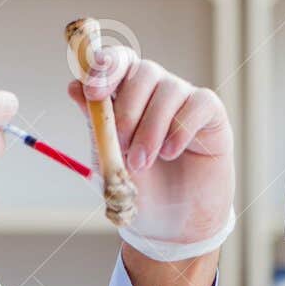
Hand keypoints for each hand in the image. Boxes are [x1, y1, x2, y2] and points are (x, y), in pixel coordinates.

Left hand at [68, 46, 234, 254]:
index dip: (105, 67)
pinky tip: (170, 153)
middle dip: (127, 109)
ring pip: (169, 90)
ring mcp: (184, 100)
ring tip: (141, 163)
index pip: (118, 61)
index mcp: (126, 95)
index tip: (93, 92)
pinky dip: (181, 128)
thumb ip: (96, 123)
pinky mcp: (211, 115)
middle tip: (120, 145)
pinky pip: (198, 104)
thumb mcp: (108, 158)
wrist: (170, 224)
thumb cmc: (139, 187)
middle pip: (143, 71)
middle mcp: (156, 90)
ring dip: (150, 128)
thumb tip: (73, 86)